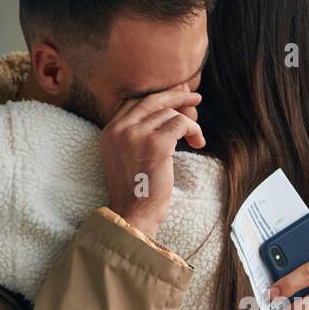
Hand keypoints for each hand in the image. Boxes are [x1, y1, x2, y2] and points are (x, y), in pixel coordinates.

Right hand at [100, 86, 204, 237]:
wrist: (134, 214)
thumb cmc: (137, 190)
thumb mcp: (127, 157)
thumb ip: (137, 134)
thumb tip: (167, 111)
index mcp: (110, 131)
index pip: (137, 102)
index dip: (159, 97)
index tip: (177, 96)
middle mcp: (120, 128)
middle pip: (152, 100)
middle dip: (176, 95)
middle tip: (195, 97)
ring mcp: (137, 134)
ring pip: (170, 113)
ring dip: (189, 123)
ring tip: (196, 138)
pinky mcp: (157, 144)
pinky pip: (181, 124)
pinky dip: (194, 130)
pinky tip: (198, 143)